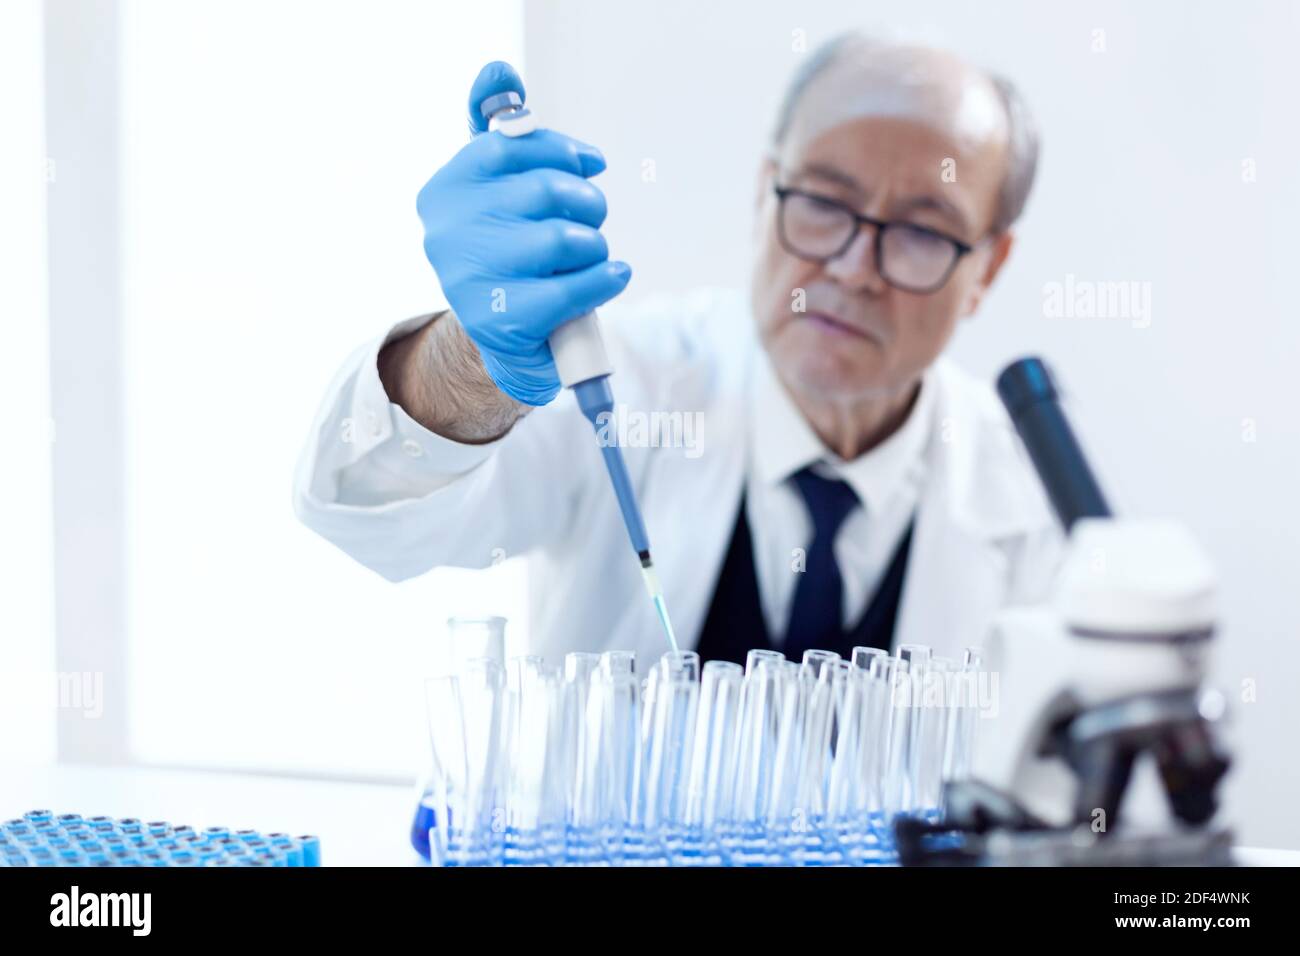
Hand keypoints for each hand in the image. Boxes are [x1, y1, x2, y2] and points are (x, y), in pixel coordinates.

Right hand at [416, 61, 631, 405]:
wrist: (508, 341)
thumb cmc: (512, 253)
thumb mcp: (499, 192)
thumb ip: (501, 132)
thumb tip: (499, 70)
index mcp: (444, 190)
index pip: (511, 145)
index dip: (562, 152)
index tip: (589, 165)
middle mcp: (446, 233)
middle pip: (544, 190)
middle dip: (586, 203)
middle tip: (594, 219)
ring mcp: (469, 281)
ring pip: (563, 239)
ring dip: (595, 245)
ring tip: (593, 256)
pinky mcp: (501, 323)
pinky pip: (572, 287)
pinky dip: (604, 278)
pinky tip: (612, 276)